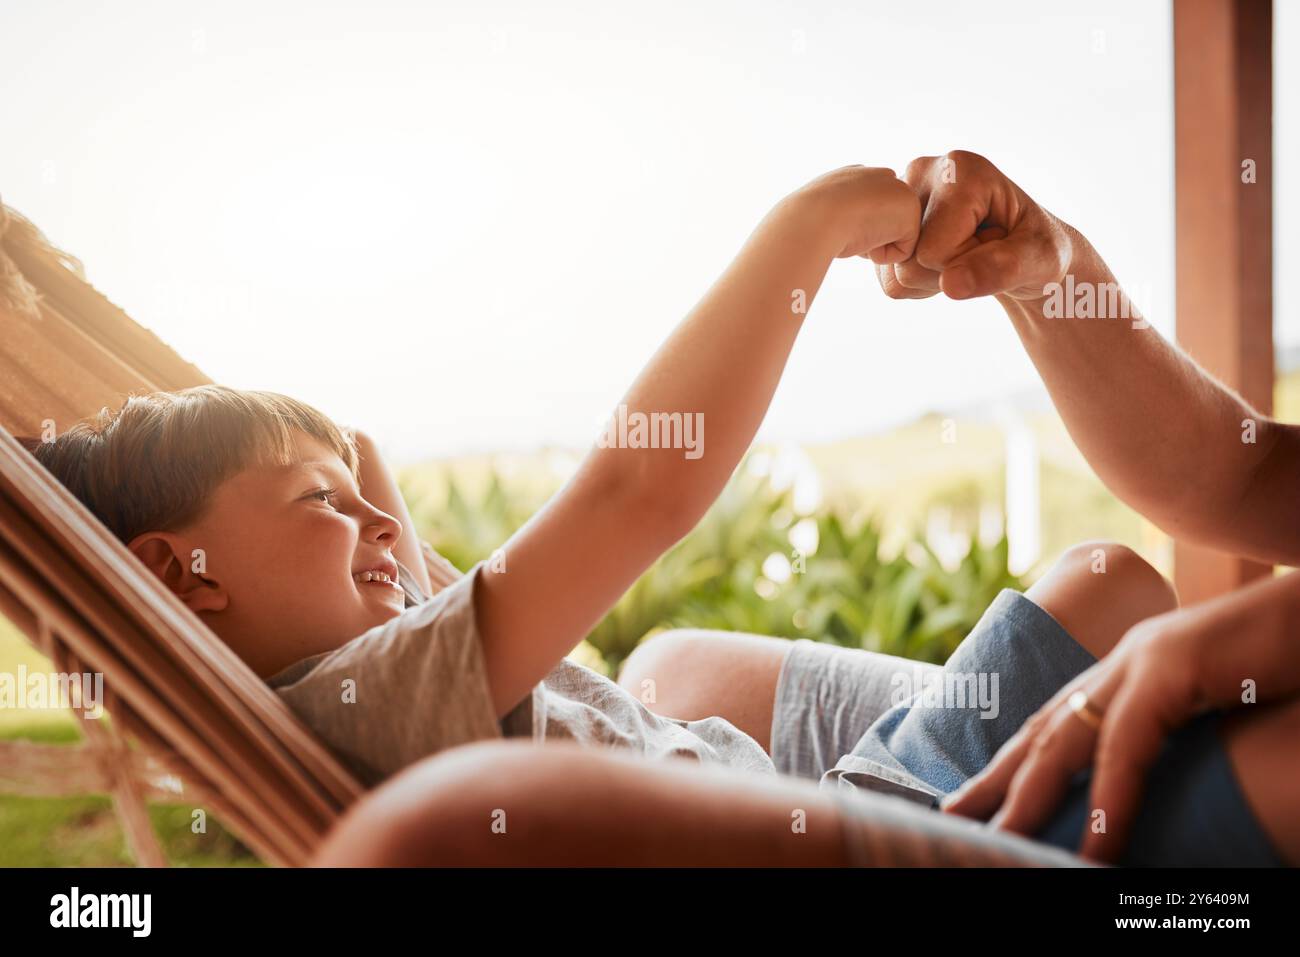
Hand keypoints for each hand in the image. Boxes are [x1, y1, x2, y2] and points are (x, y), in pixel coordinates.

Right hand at [796, 165, 920, 264]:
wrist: (814, 218)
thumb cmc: (809, 223)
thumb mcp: (822, 213)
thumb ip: (841, 215)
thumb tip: (852, 235)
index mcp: (858, 175)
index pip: (867, 214)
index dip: (853, 229)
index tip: (835, 225)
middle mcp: (883, 176)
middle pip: (882, 229)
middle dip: (866, 236)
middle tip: (844, 227)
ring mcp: (901, 191)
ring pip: (891, 240)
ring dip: (872, 245)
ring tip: (852, 231)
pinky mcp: (912, 212)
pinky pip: (902, 252)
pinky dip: (882, 255)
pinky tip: (864, 238)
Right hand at [876, 150, 1075, 301]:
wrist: (1025, 249)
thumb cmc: (1037, 248)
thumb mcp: (1039, 259)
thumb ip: (1001, 268)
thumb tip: (951, 284)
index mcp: (958, 169)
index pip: (935, 249)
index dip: (968, 260)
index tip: (995, 242)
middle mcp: (919, 172)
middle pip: (908, 262)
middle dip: (946, 271)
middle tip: (978, 249)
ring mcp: (898, 198)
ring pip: (895, 275)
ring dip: (933, 280)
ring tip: (963, 254)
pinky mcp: (886, 222)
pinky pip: (889, 280)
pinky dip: (918, 283)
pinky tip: (944, 260)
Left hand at [940, 608, 1208, 862]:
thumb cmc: (1297, 659)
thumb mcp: (1222, 707)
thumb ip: (1180, 740)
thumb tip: (1160, 785)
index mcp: (1131, 668)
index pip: (1058, 722)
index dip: (1014, 765)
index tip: (974, 801)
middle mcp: (1125, 658)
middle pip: (1043, 731)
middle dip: (994, 782)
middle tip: (951, 818)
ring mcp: (1144, 657)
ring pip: (1063, 740)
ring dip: (1024, 797)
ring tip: (996, 842)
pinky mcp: (1175, 667)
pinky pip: (1126, 746)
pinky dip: (1106, 803)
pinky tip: (1093, 850)